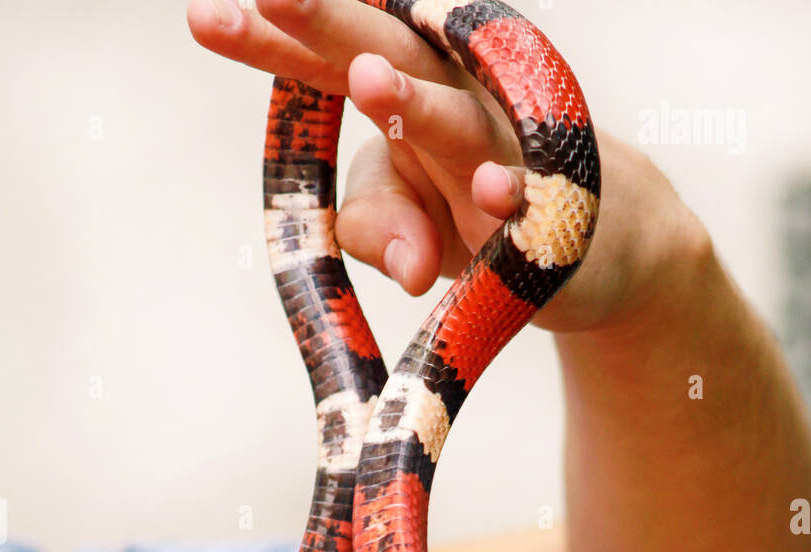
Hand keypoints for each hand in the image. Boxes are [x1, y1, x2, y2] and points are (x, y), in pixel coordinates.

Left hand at [188, 0, 703, 332]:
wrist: (608, 244)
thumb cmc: (484, 212)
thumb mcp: (413, 219)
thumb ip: (375, 224)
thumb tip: (402, 268)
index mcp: (409, 89)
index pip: (334, 57)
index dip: (274, 40)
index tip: (202, 16)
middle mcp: (458, 99)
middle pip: (389, 53)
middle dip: (329, 25)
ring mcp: (510, 149)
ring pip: (459, 121)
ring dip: (416, 104)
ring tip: (369, 81)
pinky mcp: (556, 207)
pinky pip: (532, 201)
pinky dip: (513, 198)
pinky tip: (495, 195)